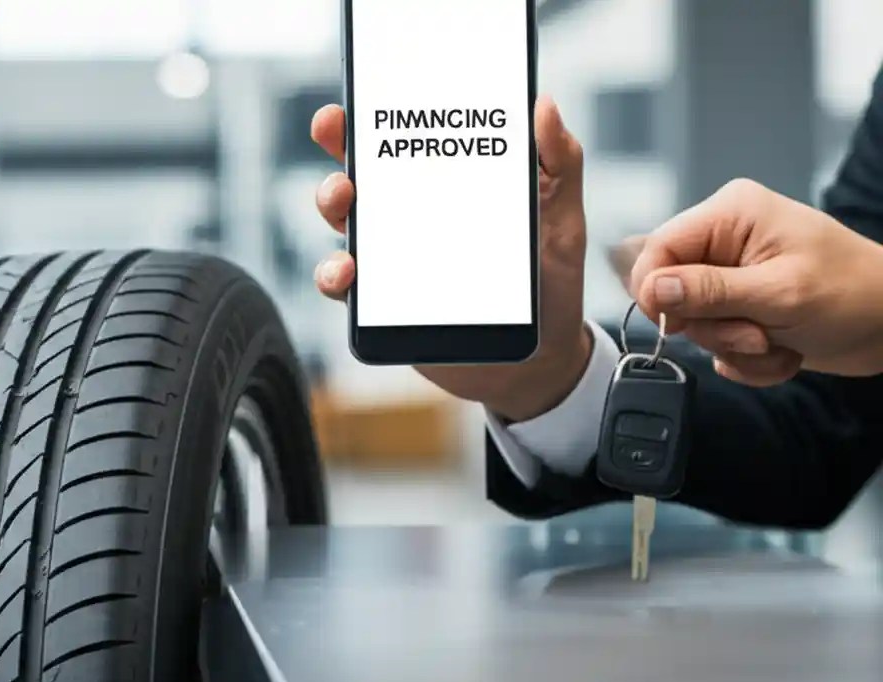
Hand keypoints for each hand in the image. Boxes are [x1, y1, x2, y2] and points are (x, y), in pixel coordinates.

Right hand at [310, 98, 590, 421]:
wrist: (541, 360)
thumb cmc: (551, 283)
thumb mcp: (563, 218)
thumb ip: (561, 162)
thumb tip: (545, 107)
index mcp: (446, 189)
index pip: (399, 145)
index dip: (369, 121)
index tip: (351, 109)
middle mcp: (410, 220)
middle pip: (360, 176)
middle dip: (338, 154)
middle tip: (339, 144)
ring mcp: (393, 262)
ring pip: (344, 226)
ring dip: (332, 206)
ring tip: (343, 202)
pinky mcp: (385, 307)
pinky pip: (345, 287)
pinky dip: (334, 275)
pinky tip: (348, 271)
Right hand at [629, 178, 882, 385]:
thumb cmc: (854, 295)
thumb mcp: (779, 293)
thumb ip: (709, 291)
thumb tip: (653, 289)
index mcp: (731, 214)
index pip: (658, 248)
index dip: (657, 290)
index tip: (675, 325)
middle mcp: (725, 239)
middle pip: (672, 292)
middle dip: (713, 326)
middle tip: (756, 334)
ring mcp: (731, 275)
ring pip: (694, 324)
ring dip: (734, 348)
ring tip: (776, 343)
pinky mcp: (739, 306)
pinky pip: (715, 342)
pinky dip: (744, 358)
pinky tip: (780, 350)